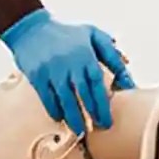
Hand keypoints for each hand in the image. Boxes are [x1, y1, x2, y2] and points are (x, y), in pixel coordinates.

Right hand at [1, 9, 134, 136]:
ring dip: (74, 117)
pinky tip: (60, 118)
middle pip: (83, 93)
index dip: (103, 101)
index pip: (97, 82)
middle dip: (93, 113)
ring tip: (81, 130)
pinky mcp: (37, 76)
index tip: (108, 117)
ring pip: (65, 99)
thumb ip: (110, 51)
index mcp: (85, 53)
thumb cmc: (67, 33)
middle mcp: (69, 63)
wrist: (32, 28)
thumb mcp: (92, 34)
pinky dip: (54, 110)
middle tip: (100, 126)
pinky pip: (47, 98)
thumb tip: (127, 67)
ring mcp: (52, 70)